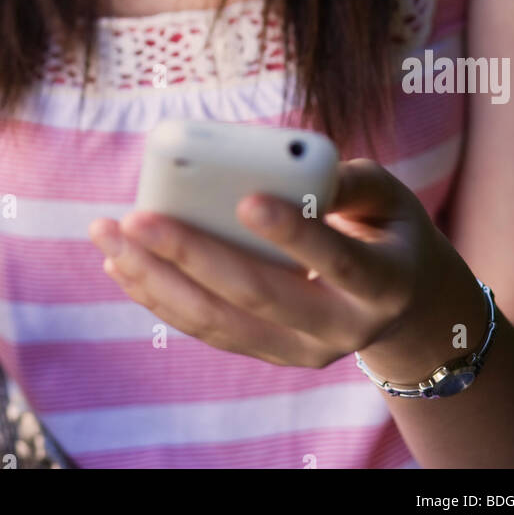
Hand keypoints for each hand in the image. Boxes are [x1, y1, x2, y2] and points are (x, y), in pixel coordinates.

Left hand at [88, 159, 483, 373]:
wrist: (404, 306)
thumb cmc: (387, 230)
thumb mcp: (390, 197)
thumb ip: (351, 178)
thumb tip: (294, 163)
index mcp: (381, 283)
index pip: (338, 259)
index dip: (294, 234)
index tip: (247, 200)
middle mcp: (340, 328)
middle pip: (259, 296)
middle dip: (192, 255)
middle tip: (136, 218)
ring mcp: (300, 349)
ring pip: (220, 321)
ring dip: (156, 280)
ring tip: (109, 238)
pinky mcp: (268, 352)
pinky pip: (207, 330)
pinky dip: (159, 298)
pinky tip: (122, 265)